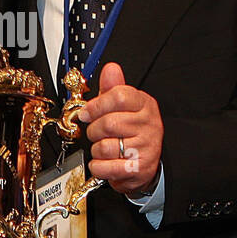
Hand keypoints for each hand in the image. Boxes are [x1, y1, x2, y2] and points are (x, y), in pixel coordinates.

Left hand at [78, 62, 162, 195]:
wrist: (146, 163)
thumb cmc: (131, 132)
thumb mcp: (124, 106)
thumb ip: (114, 88)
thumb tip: (110, 69)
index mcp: (145, 105)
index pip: (118, 96)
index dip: (96, 105)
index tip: (86, 112)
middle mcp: (149, 125)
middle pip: (108, 123)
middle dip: (94, 130)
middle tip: (96, 133)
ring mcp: (146, 147)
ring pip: (104, 146)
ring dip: (96, 149)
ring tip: (104, 148)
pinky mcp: (139, 169)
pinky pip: (105, 166)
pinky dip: (98, 166)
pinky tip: (105, 162)